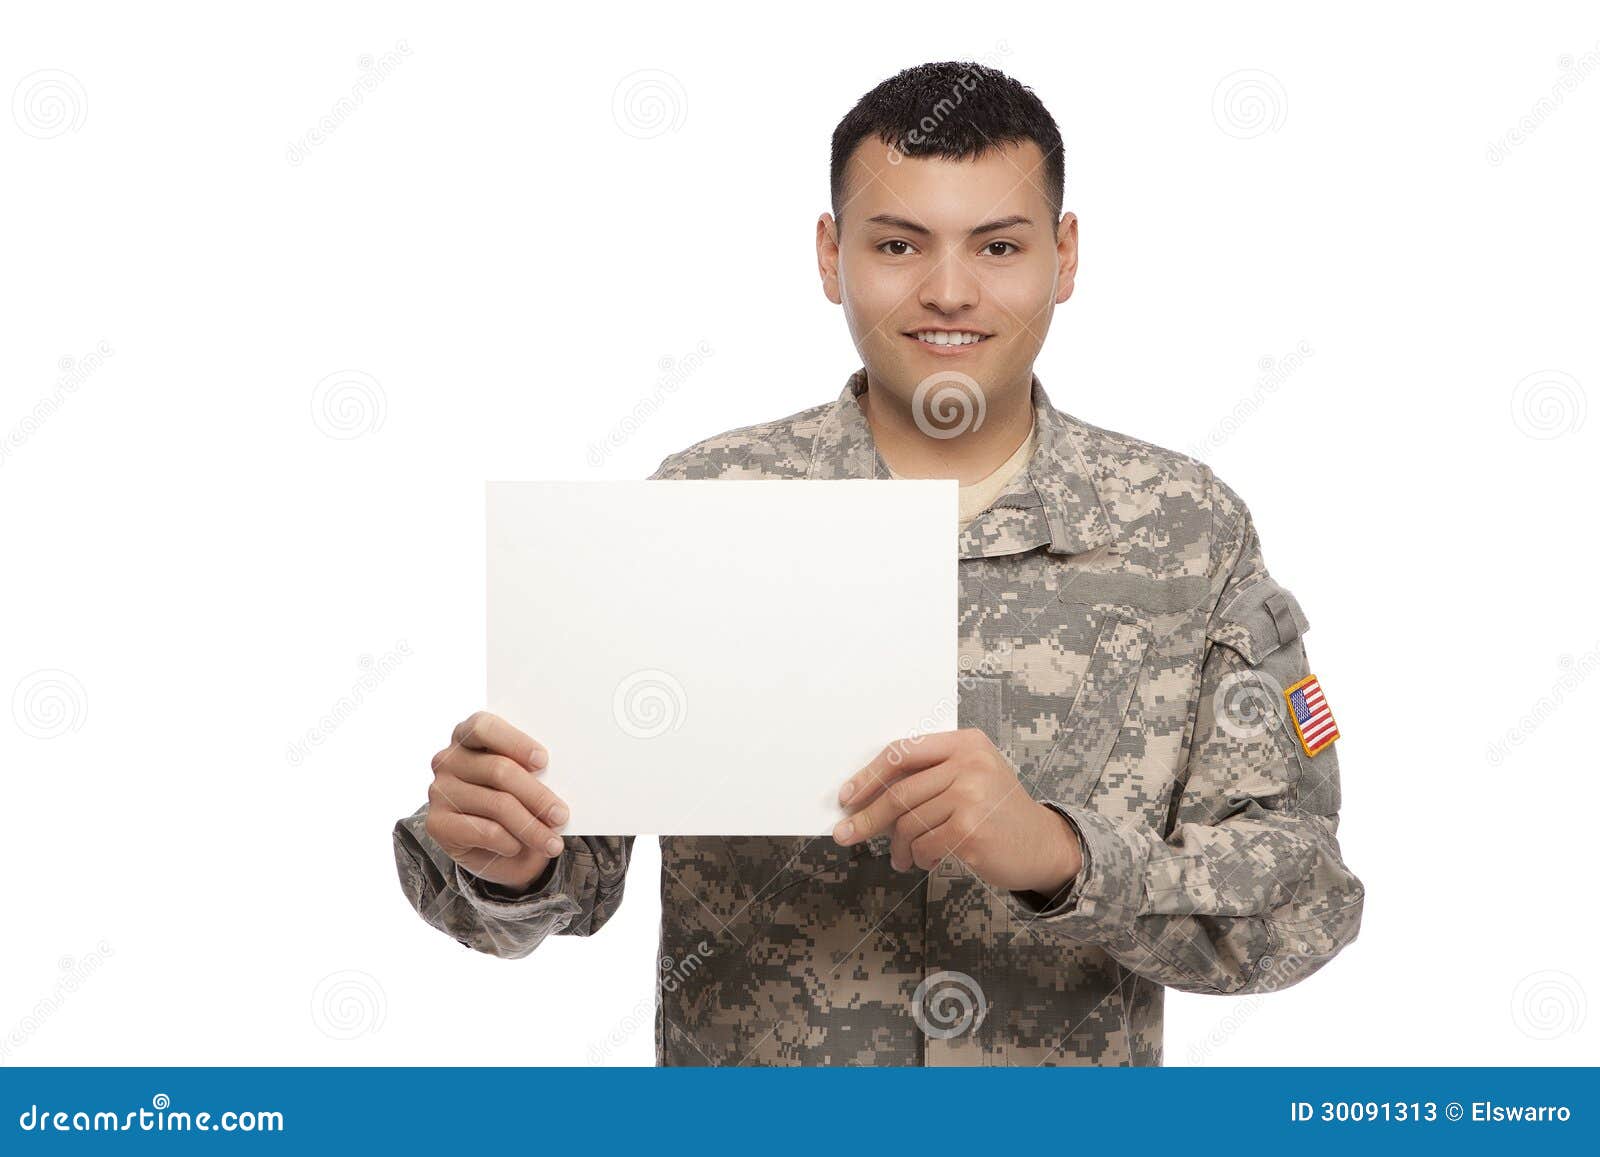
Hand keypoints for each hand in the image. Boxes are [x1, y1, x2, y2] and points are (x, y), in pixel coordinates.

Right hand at [424, 711, 569, 891]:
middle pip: (498, 770)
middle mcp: (448, 759)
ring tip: (552, 843)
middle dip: (537, 796)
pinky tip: (518, 847)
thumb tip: (558, 781)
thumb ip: (533, 772)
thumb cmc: (515, 800)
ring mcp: (439, 791)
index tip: (543, 761)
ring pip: (496, 804)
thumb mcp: (526, 781)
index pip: (484, 727)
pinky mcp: (437, 823)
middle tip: (561, 815)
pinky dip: (508, 842)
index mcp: (468, 734)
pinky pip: (483, 831)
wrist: (494, 845)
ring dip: (531, 827)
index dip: (515, 742)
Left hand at [832, 728, 1082, 895]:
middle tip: (847, 834)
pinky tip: (927, 861)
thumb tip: (866, 797)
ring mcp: (971, 796)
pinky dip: (919, 858)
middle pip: (899, 792)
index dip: (869, 776)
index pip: (903, 752)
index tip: (848, 796)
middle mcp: (969, 764)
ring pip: (908, 823)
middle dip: (867, 817)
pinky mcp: (970, 830)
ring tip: (903, 857)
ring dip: (899, 846)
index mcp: (965, 743)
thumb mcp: (970, 778)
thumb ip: (927, 779)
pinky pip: (923, 845)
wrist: (1043, 844)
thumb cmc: (998, 813)